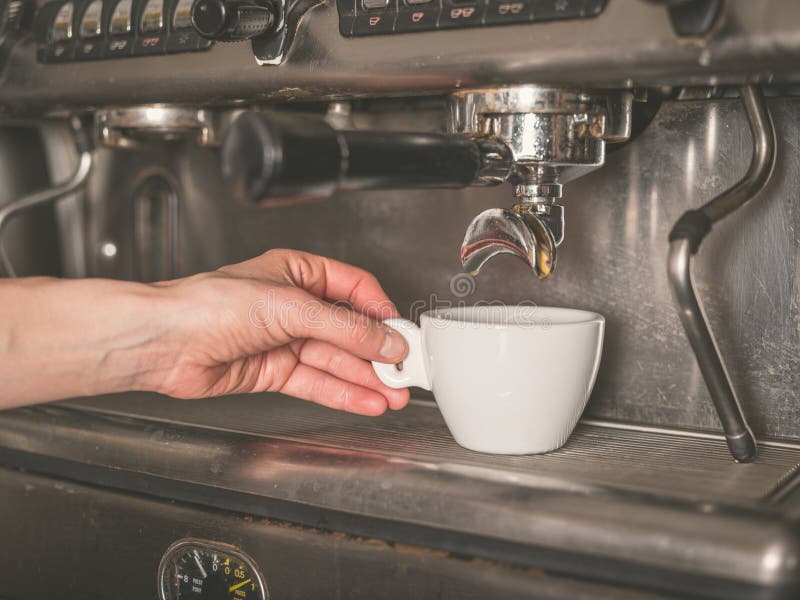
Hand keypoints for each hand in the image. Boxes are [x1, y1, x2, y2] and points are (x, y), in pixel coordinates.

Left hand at [147, 249, 409, 415]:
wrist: (165, 342)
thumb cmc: (209, 305)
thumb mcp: (290, 307)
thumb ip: (344, 328)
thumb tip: (386, 341)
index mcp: (298, 273)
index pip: (354, 289)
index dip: (380, 311)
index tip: (402, 333)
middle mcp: (293, 306)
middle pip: (348, 330)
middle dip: (377, 354)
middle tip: (406, 373)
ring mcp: (284, 340)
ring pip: (335, 361)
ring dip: (366, 379)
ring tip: (395, 394)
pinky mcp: (274, 372)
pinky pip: (317, 383)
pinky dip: (343, 393)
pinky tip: (367, 401)